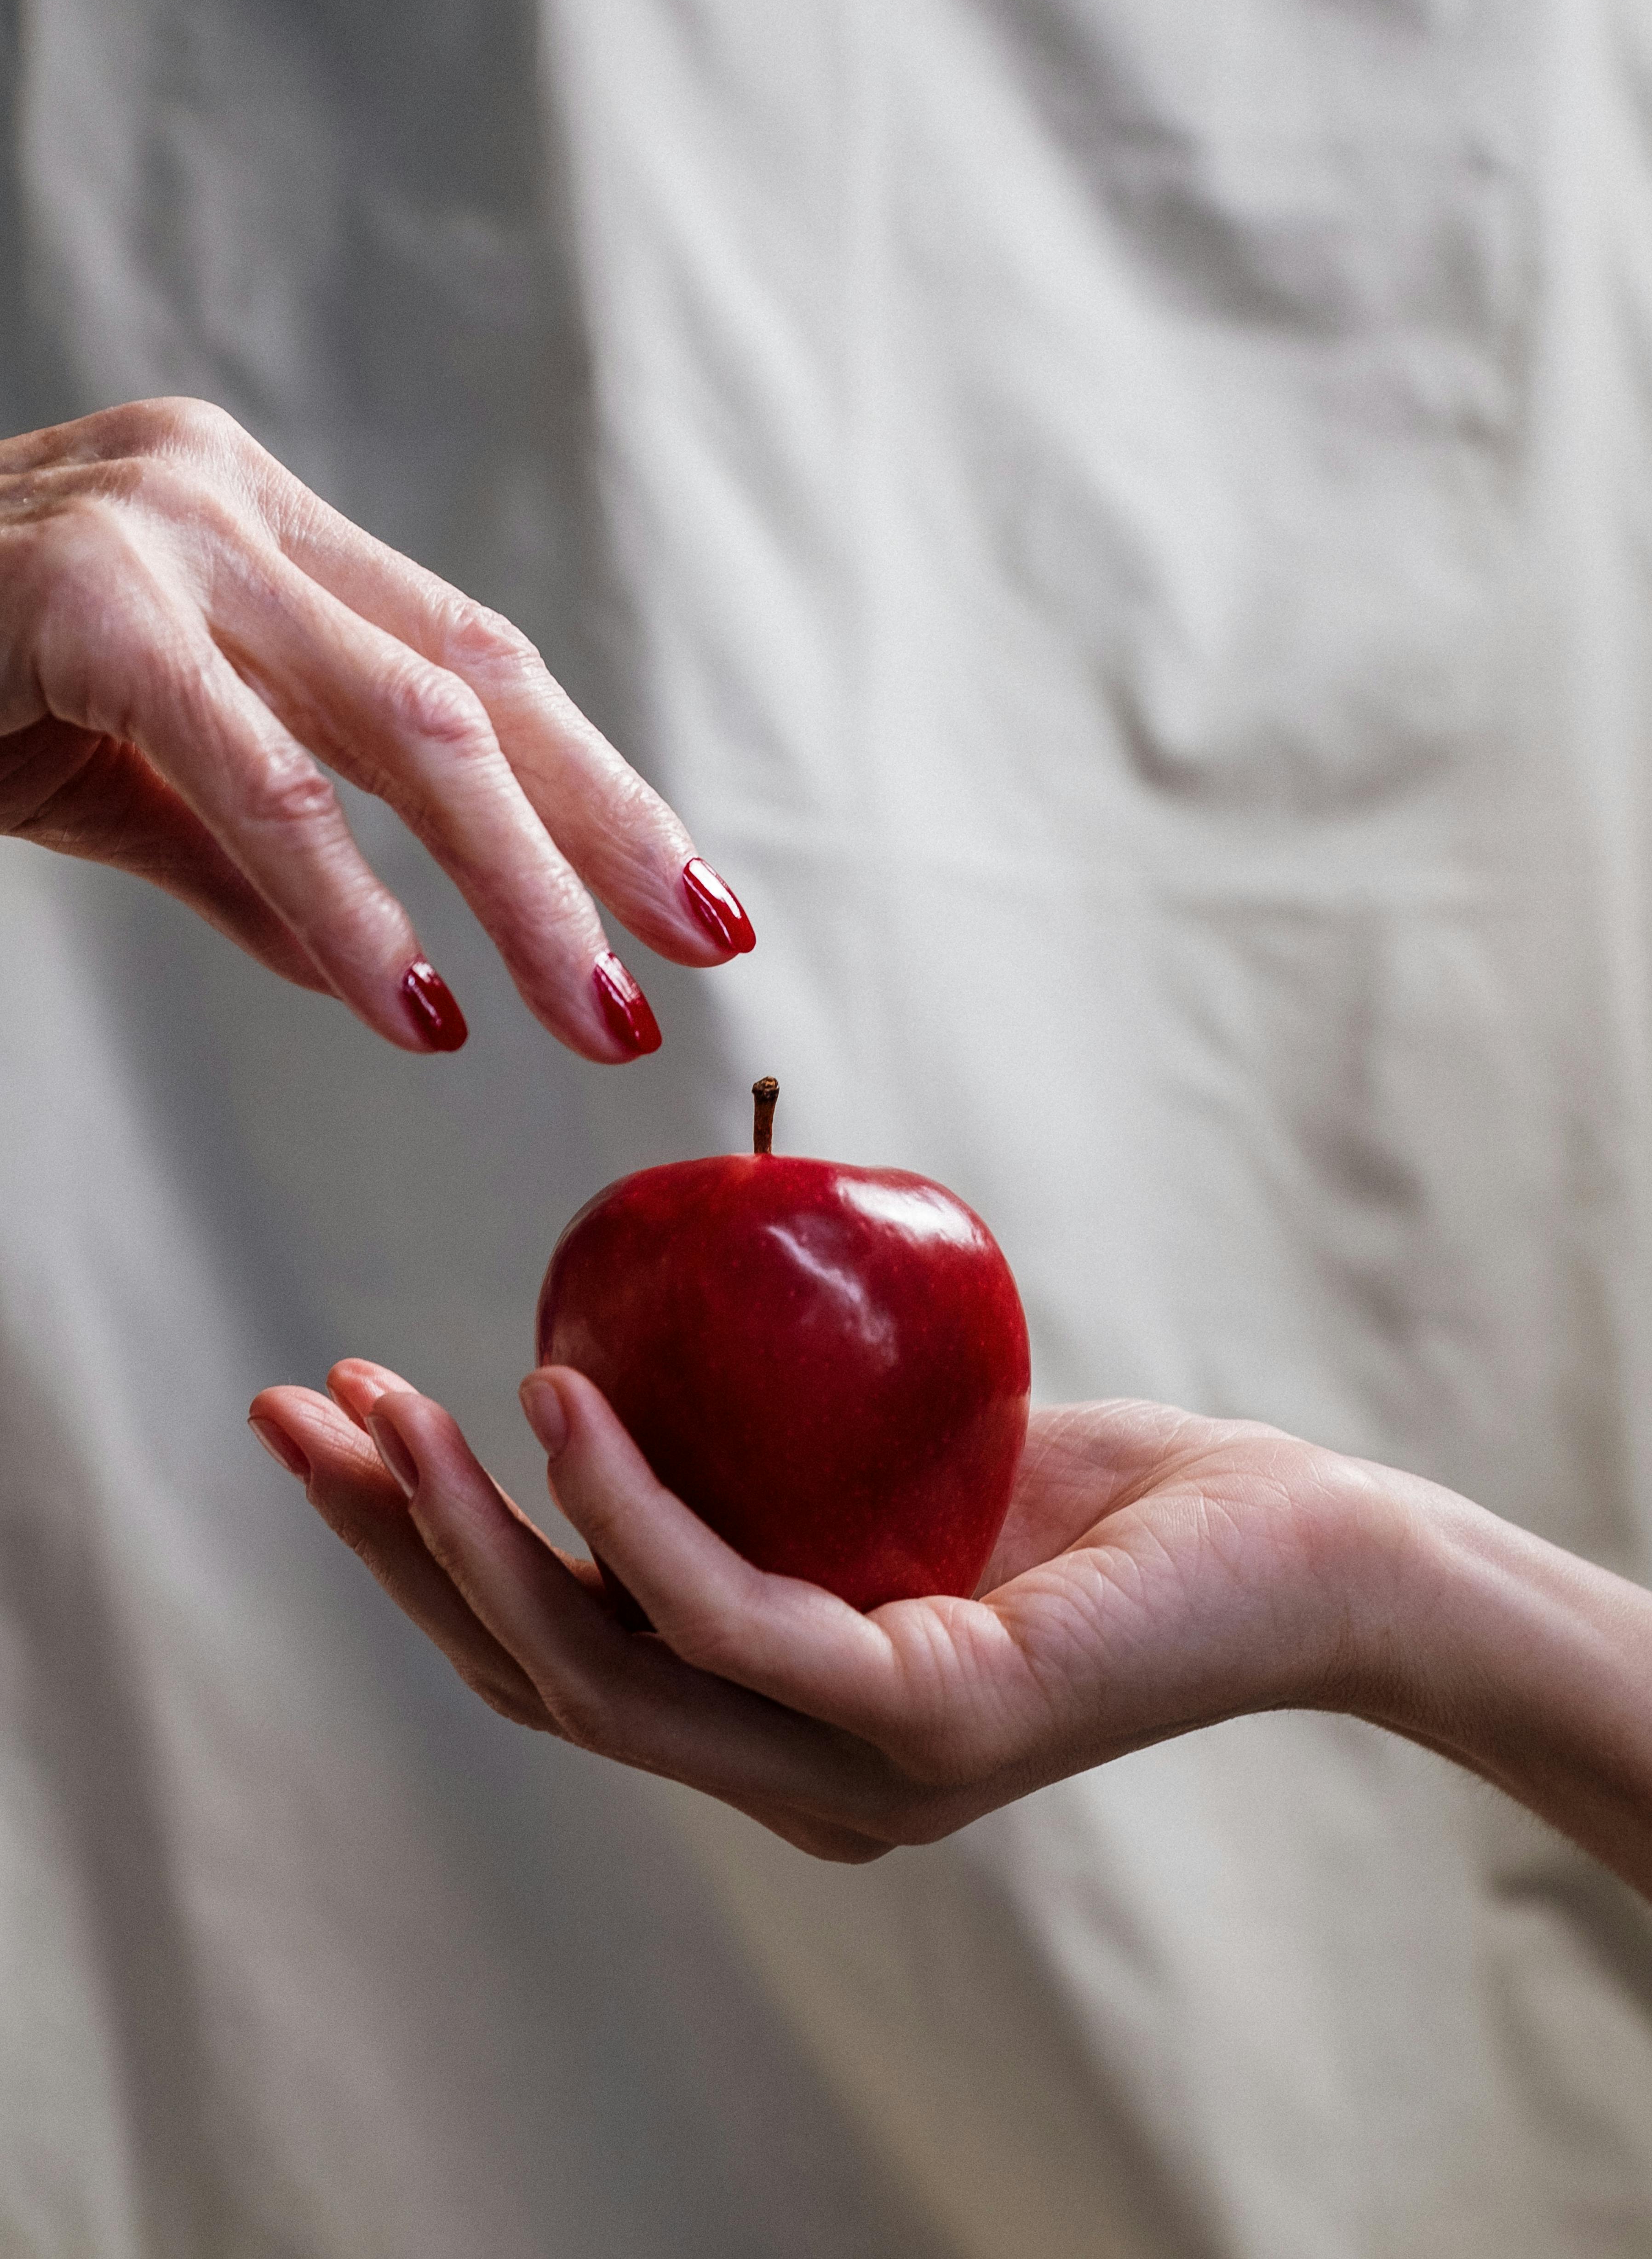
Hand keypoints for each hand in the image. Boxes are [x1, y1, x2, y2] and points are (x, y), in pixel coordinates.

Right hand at [0, 399, 753, 1055]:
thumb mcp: (122, 775)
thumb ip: (257, 860)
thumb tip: (384, 978)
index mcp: (253, 524)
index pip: (474, 656)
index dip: (597, 785)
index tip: (693, 900)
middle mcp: (226, 496)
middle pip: (478, 682)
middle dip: (603, 834)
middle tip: (699, 958)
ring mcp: (160, 528)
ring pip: (409, 724)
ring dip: (521, 888)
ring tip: (596, 1016)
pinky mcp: (85, 595)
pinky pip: (255, 774)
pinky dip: (351, 902)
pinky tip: (426, 1004)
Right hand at [247, 1362, 1394, 1860]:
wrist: (1293, 1546)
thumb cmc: (1097, 1490)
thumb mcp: (882, 1465)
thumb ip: (760, 1456)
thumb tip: (628, 1332)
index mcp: (765, 1730)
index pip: (549, 1652)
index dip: (418, 1549)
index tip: (337, 1421)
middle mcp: (788, 1780)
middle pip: (536, 1670)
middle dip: (394, 1544)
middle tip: (294, 1413)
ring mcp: (852, 1776)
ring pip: (601, 1667)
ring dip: (470, 1532)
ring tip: (394, 1406)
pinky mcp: (924, 1728)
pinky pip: (729, 1621)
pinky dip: (625, 1511)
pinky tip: (559, 1405)